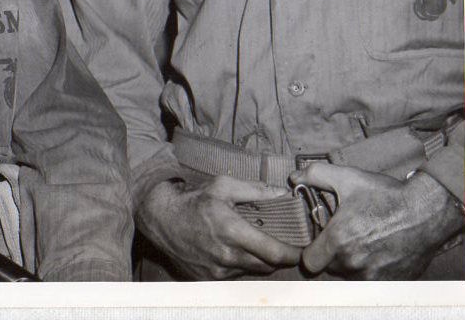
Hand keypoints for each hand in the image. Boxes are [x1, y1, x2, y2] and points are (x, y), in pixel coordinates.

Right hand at [136, 176, 302, 278]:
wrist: (161, 218)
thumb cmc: (193, 199)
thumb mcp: (223, 186)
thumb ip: (255, 190)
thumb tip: (282, 192)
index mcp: (232, 231)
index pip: (274, 252)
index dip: (293, 254)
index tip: (304, 250)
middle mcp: (227, 255)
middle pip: (267, 265)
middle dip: (279, 257)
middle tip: (285, 246)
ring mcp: (217, 270)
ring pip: (252, 270)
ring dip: (260, 261)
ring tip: (260, 246)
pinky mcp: (209, 278)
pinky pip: (235, 274)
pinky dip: (241, 264)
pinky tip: (236, 250)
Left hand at [291, 164, 464, 278]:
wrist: (426, 211)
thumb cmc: (385, 195)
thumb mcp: (347, 177)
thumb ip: (314, 175)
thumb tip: (294, 177)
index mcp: (339, 240)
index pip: (309, 262)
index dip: (311, 250)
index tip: (318, 240)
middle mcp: (354, 262)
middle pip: (330, 268)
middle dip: (332, 254)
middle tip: (343, 236)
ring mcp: (374, 275)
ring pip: (350, 275)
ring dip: (351, 263)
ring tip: (361, 241)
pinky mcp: (392, 281)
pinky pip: (371, 281)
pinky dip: (371, 270)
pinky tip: (377, 251)